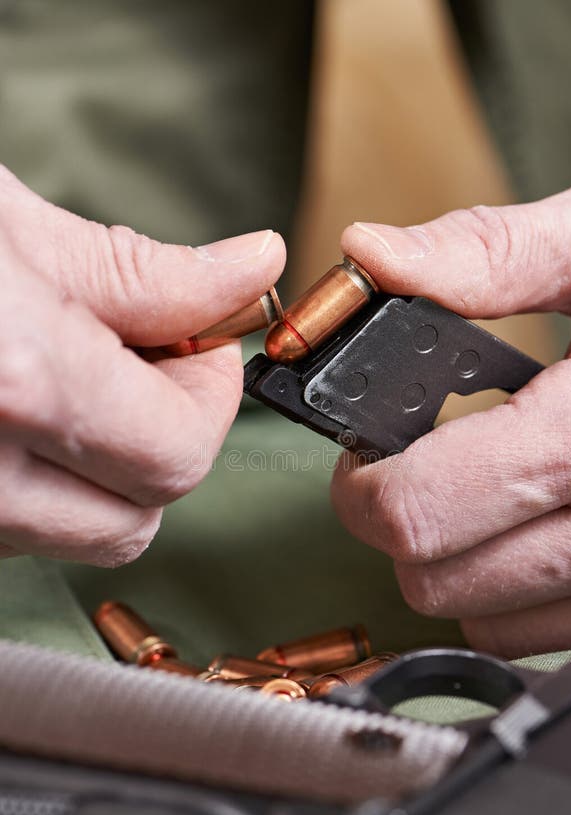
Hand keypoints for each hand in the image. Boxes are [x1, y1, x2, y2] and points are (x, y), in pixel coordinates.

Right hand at [0, 165, 284, 564]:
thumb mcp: (16, 227)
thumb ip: (147, 272)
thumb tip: (250, 273)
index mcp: (22, 383)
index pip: (180, 453)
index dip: (210, 399)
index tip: (200, 345)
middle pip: (137, 520)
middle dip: (162, 444)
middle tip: (136, 367)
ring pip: (81, 535)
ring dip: (105, 470)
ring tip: (71, 383)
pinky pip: (24, 530)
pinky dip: (47, 482)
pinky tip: (26, 415)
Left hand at [332, 178, 570, 657]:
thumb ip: (490, 254)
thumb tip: (371, 256)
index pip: (419, 513)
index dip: (363, 484)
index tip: (364, 451)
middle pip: (434, 580)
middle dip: (403, 521)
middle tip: (417, 463)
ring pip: (481, 620)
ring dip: (458, 560)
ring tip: (485, 486)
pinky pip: (539, 634)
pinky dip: (515, 588)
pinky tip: (536, 520)